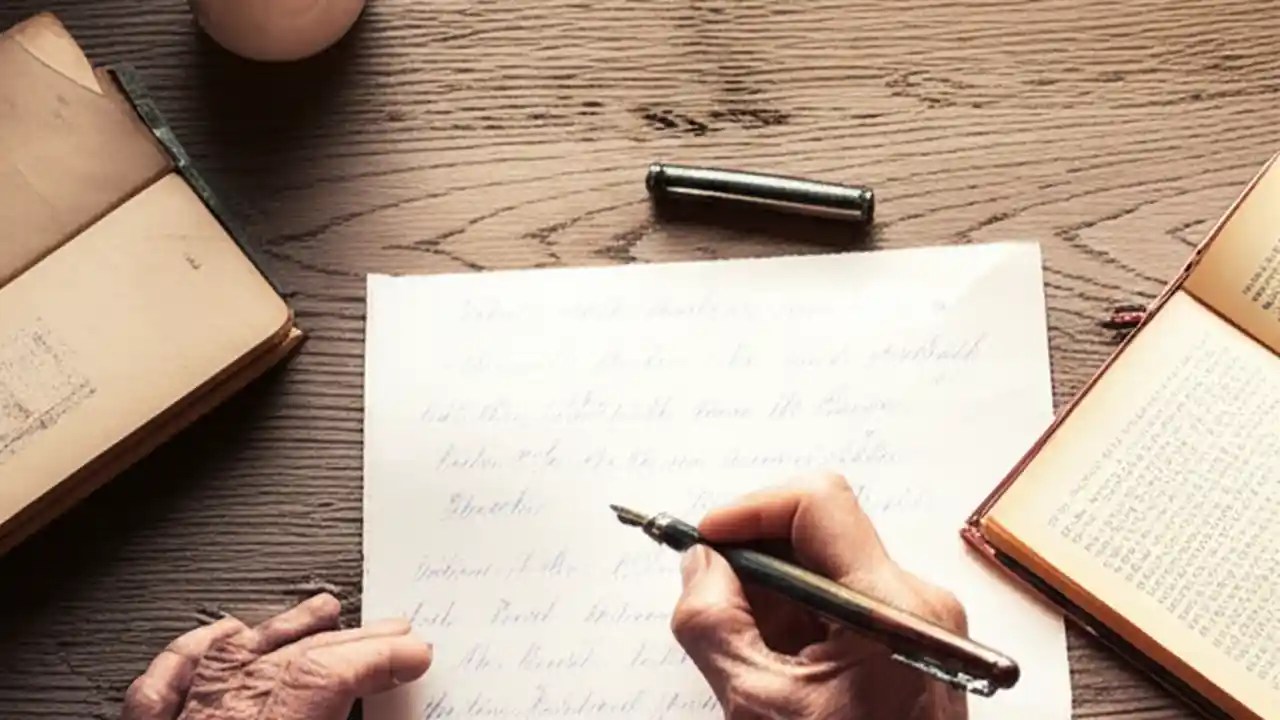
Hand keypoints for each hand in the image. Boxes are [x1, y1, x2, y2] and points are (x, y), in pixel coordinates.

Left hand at [120, 593, 431, 719]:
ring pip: (228, 656)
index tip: (413, 652)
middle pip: (286, 660)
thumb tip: (399, 712)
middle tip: (393, 635)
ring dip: (284, 628)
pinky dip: (195, 653)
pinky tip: (222, 634)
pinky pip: (160, 685)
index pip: (325, 676)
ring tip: (326, 610)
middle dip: (350, 640)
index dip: (377, 656)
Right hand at [671, 473, 968, 719]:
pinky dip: (794, 618)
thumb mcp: (759, 706)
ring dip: (770, 593)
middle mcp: (917, 602)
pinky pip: (839, 602)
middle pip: (818, 532)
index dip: (750, 509)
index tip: (704, 540)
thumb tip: (698, 563)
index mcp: (891, 609)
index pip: (817, 503)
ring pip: (824, 567)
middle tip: (707, 595)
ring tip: (746, 651)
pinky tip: (774, 665)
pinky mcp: (909, 642)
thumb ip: (713, 622)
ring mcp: (918, 623)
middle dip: (752, 557)